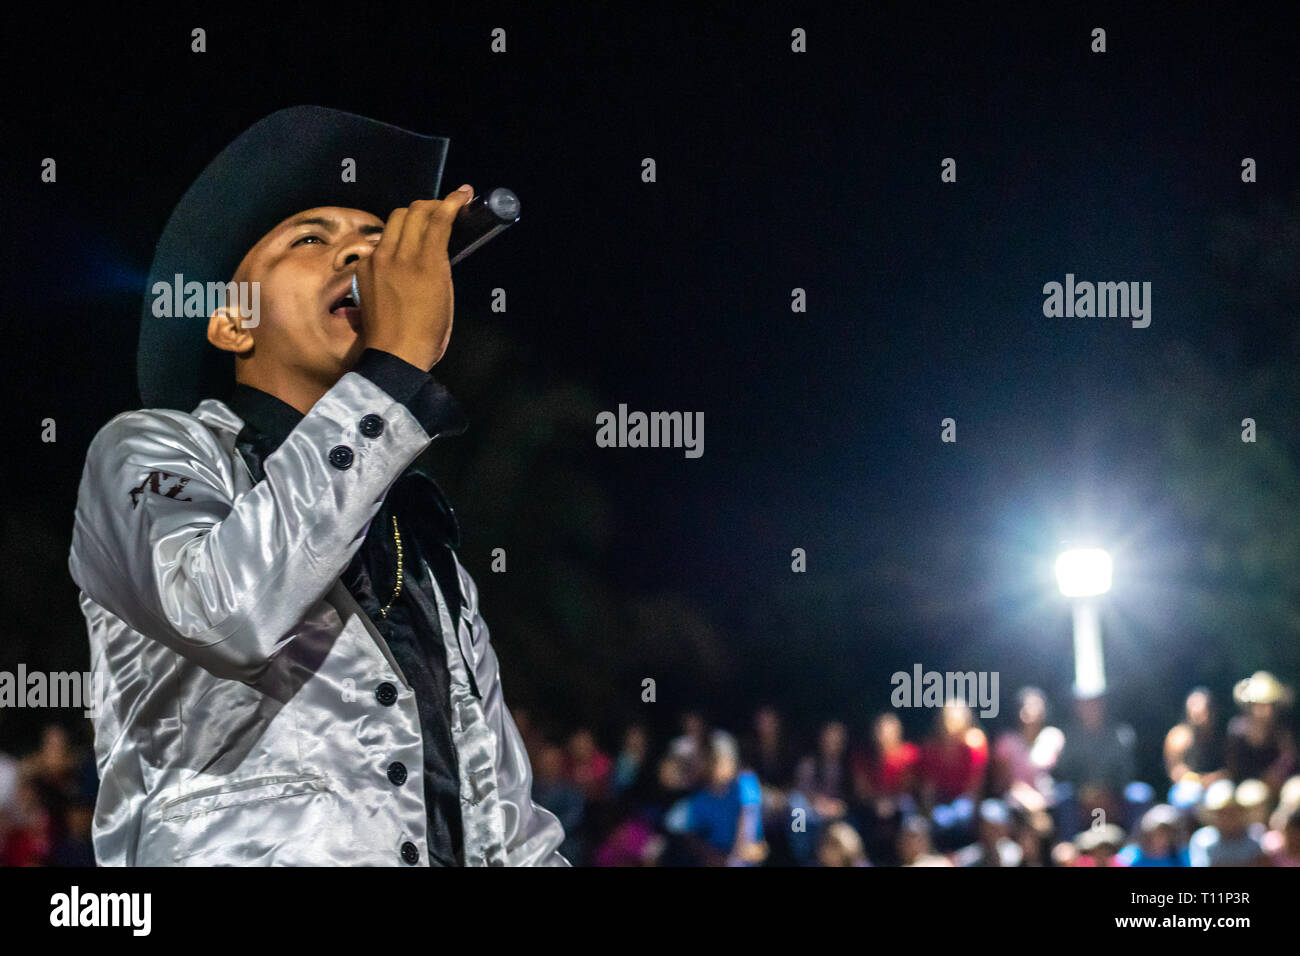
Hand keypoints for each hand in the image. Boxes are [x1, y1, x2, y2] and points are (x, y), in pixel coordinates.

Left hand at [355, 185, 475, 369]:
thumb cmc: (430, 332)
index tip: (463, 194)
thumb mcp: (447, 295)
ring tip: (421, 225)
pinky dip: (393, 241)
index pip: (439, 218)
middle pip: (414, 211)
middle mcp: (400, 254)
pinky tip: (399, 253)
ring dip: (410, 217)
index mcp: (427, 263)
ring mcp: (378, 260)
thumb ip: (440, 264)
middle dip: (431, 205)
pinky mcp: (364, 269)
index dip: (453, 201)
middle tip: (443, 209)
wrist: (395, 355)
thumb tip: (437, 246)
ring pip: (394, 220)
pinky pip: (379, 242)